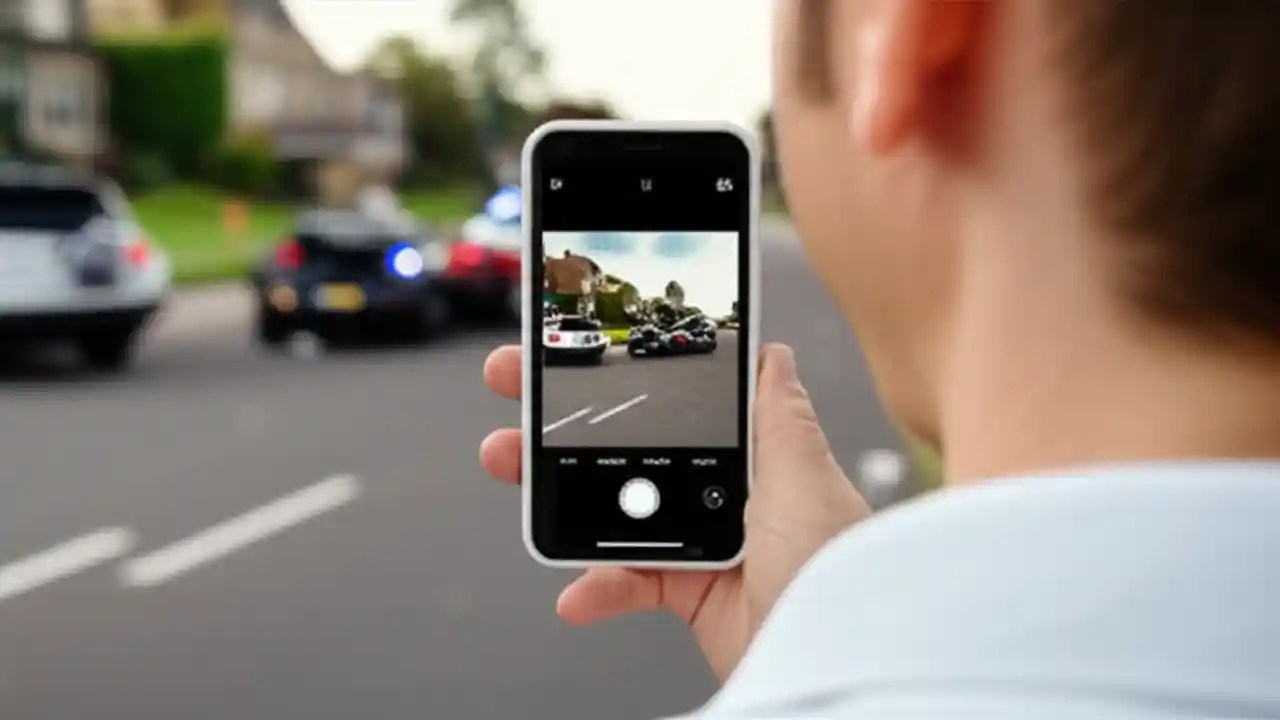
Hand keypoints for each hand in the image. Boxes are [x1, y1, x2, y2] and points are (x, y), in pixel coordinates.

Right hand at [480, 343, 870, 678]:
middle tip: (519, 404)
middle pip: (634, 451)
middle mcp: (726, 495)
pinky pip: (629, 585)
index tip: (573, 358)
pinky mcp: (687, 595)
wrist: (838, 663)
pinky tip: (578, 591)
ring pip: (618, 511)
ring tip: (516, 471)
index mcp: (755, 456)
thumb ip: (782, 419)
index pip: (678, 403)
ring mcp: (701, 544)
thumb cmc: (841, 571)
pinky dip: (598, 589)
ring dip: (560, 495)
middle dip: (568, 427)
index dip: (625, 380)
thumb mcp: (809, 479)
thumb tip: (776, 357)